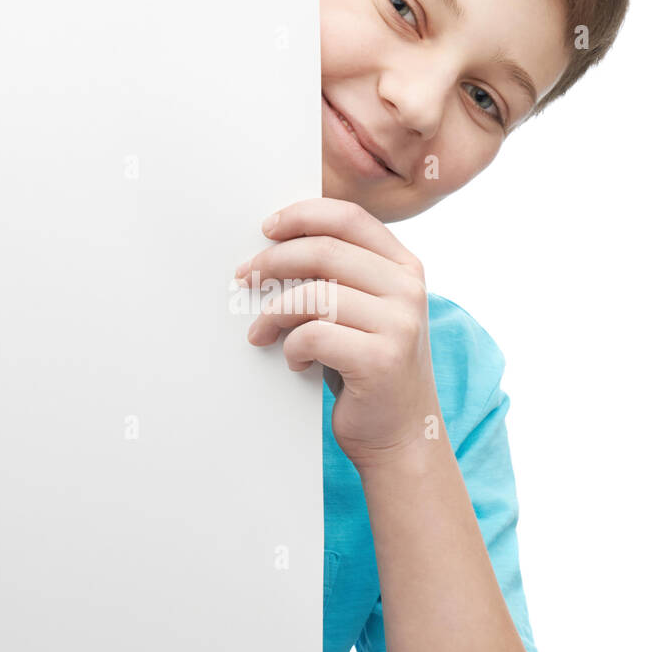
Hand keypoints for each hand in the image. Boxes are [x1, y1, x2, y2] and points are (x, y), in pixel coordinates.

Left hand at [233, 198, 439, 470]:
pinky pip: (313, 335)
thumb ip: (340, 277)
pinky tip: (296, 362)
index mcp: (405, 267)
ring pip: (313, 294)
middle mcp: (408, 289)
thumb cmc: (369, 370)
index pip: (349, 218)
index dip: (303, 216)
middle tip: (244, 278)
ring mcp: (399, 323)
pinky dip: (292, 348)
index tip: (267, 229)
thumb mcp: (364, 312)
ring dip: (274, 312)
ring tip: (262, 332)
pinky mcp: (381, 359)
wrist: (401, 435)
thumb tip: (275, 246)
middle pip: (324, 251)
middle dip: (273, 261)